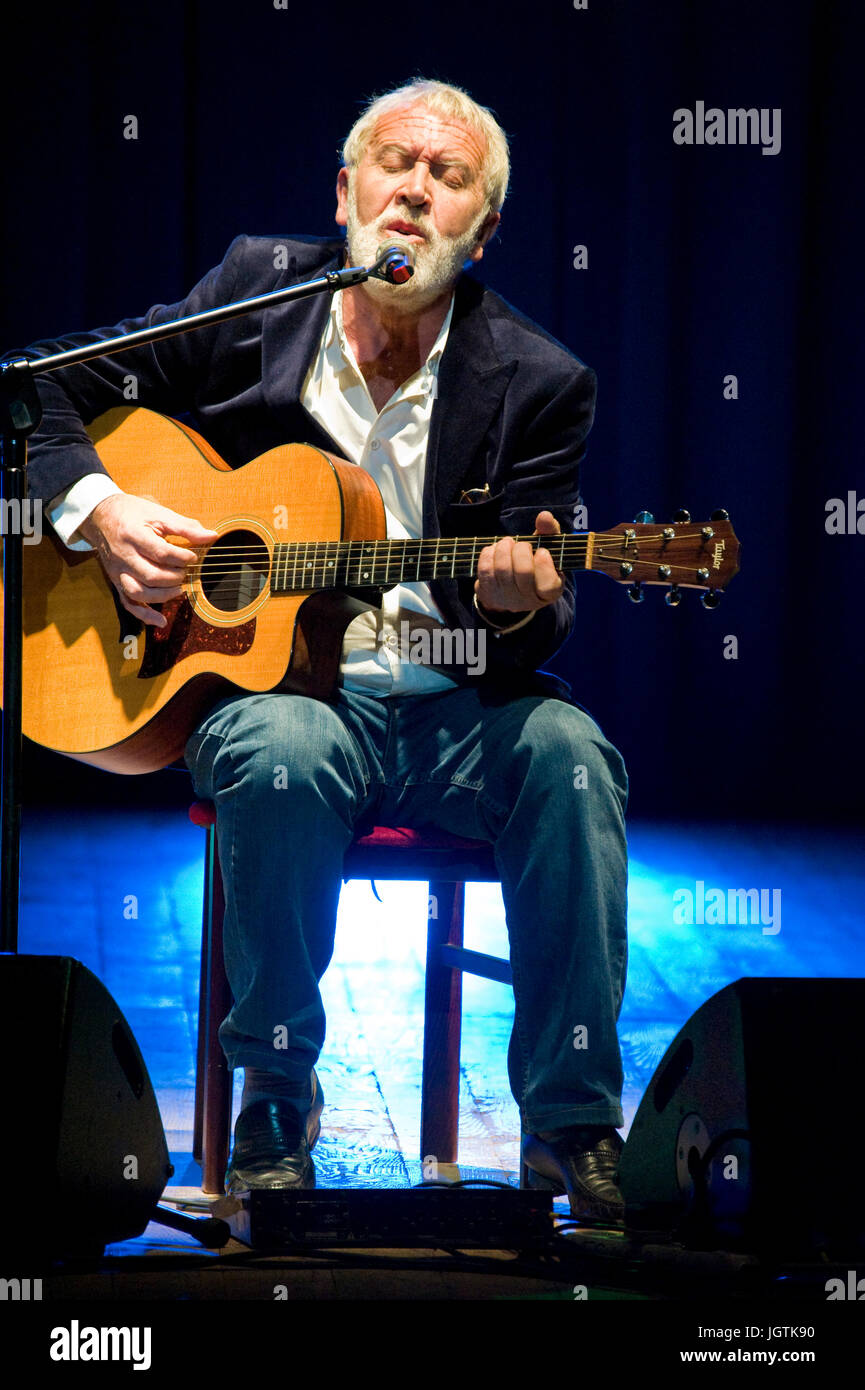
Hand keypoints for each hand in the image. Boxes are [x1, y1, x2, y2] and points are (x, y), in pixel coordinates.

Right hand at [78, 493, 218, 627]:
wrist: (100, 515)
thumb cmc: (132, 512)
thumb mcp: (158, 513)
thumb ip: (185, 527)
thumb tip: (211, 536)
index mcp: (133, 535)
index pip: (160, 553)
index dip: (181, 557)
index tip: (193, 557)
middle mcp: (123, 556)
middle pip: (151, 575)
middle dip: (174, 577)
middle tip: (186, 572)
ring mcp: (118, 571)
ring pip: (138, 592)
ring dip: (163, 595)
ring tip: (179, 589)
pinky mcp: (116, 581)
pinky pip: (128, 603)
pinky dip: (144, 614)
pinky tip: (161, 621)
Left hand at [474, 510, 563, 613]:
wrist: (511, 587)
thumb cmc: (534, 562)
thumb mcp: (546, 548)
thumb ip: (549, 531)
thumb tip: (544, 516)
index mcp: (549, 593)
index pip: (548, 583)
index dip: (544, 562)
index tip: (542, 551)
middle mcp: (528, 601)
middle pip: (523, 572)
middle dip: (521, 549)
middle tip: (522, 544)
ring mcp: (507, 599)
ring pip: (502, 569)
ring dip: (504, 548)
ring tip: (507, 543)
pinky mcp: (489, 594)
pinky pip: (485, 570)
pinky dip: (489, 553)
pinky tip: (495, 549)